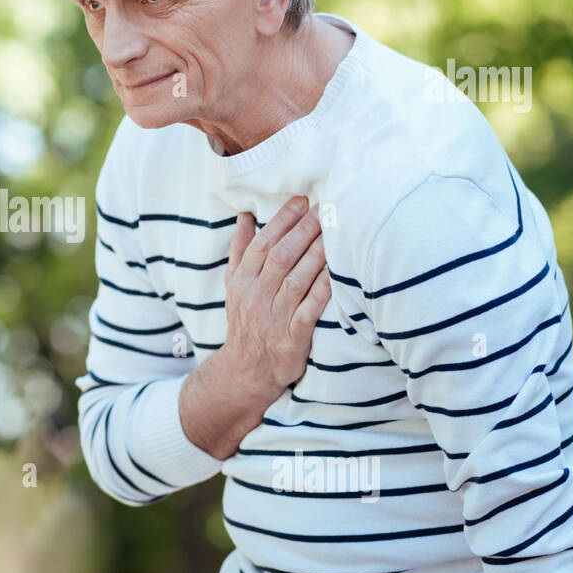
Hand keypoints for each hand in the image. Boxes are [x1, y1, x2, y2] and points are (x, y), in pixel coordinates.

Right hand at [178, 195, 331, 459]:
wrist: (245, 371)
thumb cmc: (245, 321)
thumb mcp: (234, 285)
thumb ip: (240, 250)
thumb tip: (246, 216)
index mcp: (242, 281)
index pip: (262, 244)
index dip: (282, 221)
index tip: (302, 200)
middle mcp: (255, 297)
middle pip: (280, 258)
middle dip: (303, 231)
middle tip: (324, 209)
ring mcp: (273, 319)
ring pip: (296, 280)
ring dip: (316, 255)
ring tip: (335, 233)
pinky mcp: (291, 339)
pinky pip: (309, 311)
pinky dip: (322, 291)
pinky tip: (337, 274)